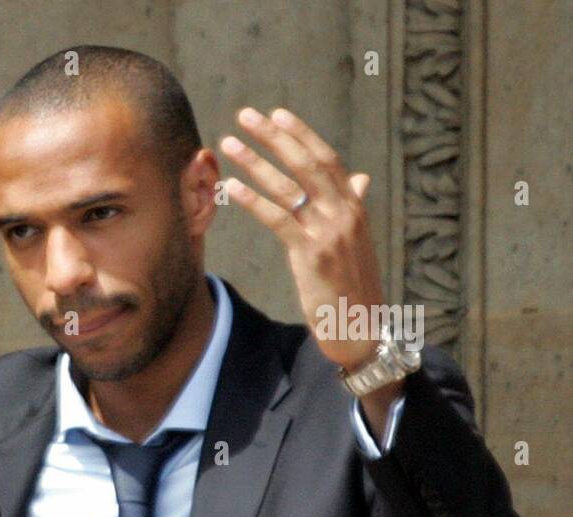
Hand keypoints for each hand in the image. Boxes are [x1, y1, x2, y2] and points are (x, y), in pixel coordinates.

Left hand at [219, 107, 385, 373]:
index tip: (277, 115)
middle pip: (306, 163)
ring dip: (255, 163)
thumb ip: (354, 206)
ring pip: (288, 188)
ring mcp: (329, 233)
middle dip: (274, 137)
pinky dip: (254, 201)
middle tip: (245, 115)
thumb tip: (359, 178)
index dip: (301, 135)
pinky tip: (231, 188)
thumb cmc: (353, 286)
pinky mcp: (311, 255)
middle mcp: (344, 213)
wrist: (361, 327)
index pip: (326, 159)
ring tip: (229, 145)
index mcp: (354, 207)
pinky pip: (278, 220)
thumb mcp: (356, 242)